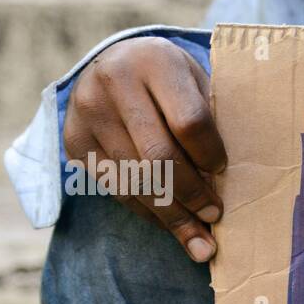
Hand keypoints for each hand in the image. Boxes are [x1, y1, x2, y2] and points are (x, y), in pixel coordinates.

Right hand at [63, 36, 227, 261]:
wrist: (114, 63)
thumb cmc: (171, 80)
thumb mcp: (196, 82)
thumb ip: (211, 122)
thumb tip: (229, 185)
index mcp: (155, 61)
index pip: (189, 121)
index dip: (209, 155)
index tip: (223, 173)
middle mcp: (112, 82)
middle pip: (158, 156)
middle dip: (191, 194)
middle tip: (214, 217)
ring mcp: (87, 113)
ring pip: (135, 179)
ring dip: (172, 217)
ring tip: (199, 242)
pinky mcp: (74, 141)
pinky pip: (116, 189)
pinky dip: (147, 213)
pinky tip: (170, 225)